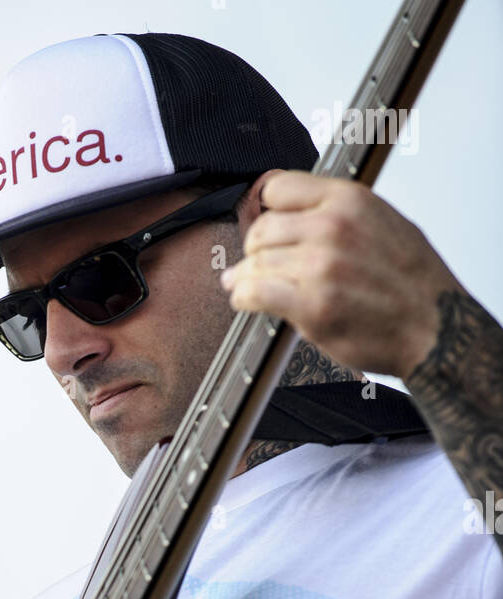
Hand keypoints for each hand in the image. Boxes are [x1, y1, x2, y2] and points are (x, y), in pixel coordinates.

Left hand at [220, 170, 462, 380]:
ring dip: (245, 278)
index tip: (264, 229)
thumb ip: (342, 213)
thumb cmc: (415, 283)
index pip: (279, 189)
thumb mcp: (385, 222)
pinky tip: (246, 302)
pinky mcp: (311, 305)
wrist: (437, 327)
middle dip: (255, 251)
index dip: (266, 211)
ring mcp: (321, 266)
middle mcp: (332, 227)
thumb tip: (300, 214)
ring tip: (244, 287)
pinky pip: (255, 293)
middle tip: (255, 266)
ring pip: (255, 263)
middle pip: (262, 230)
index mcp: (349, 200)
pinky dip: (243, 298)